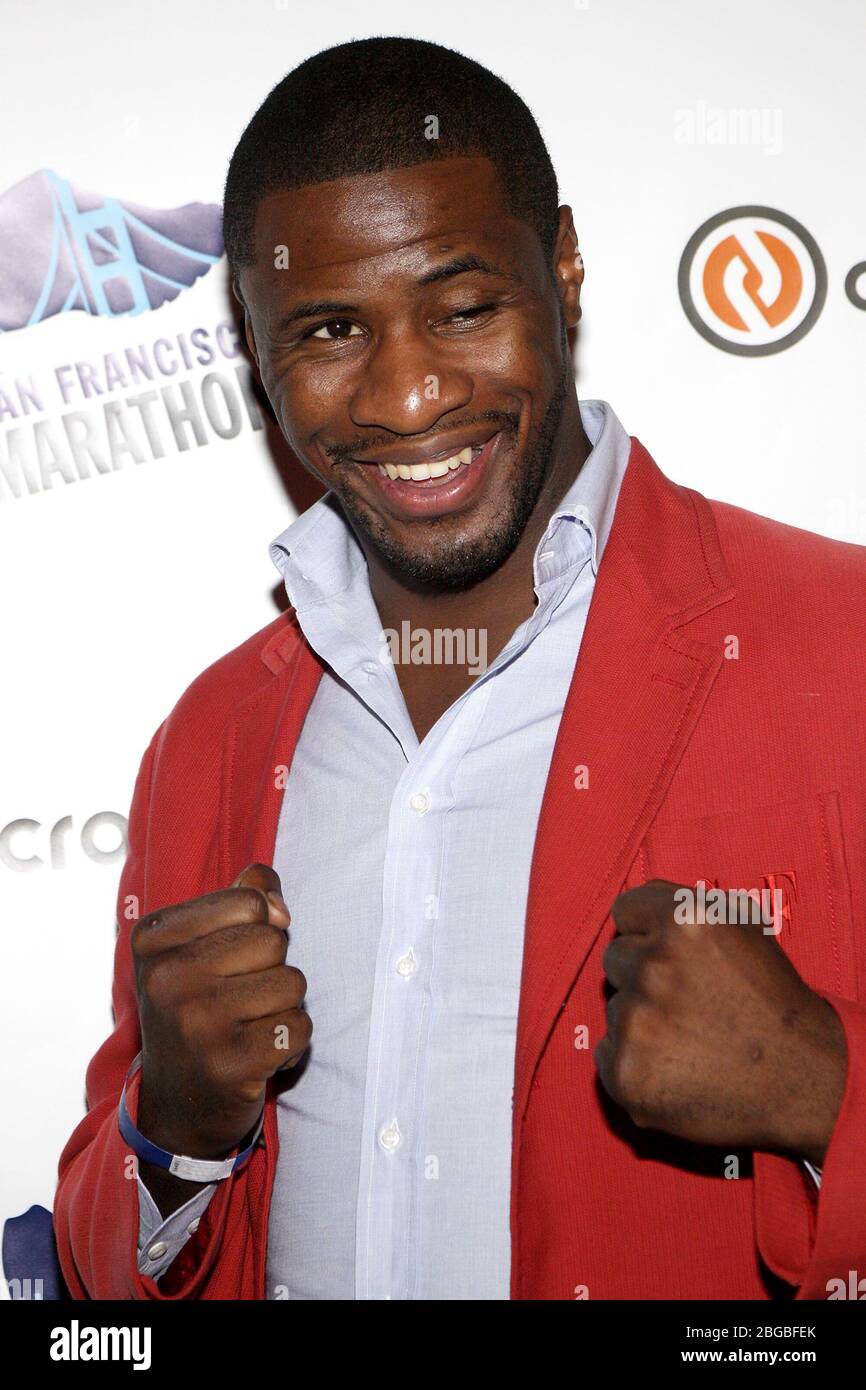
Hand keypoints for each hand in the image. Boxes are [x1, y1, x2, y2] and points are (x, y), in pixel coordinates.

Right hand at [132, 863, 310, 1160]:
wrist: (178, 1107)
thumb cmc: (199, 1011)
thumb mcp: (202, 945)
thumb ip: (244, 898)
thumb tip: (279, 908)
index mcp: (155, 939)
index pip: (250, 901)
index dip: (259, 927)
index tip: (230, 961)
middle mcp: (167, 978)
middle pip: (274, 940)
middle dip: (272, 968)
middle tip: (238, 1002)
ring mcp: (196, 1023)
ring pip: (293, 982)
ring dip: (283, 1007)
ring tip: (248, 1028)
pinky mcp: (230, 1064)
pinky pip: (299, 1027)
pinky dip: (291, 1043)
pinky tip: (259, 1057)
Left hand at [595, 879, 847, 1166]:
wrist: (801, 1079)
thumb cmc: (773, 1000)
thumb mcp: (742, 927)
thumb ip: (683, 906)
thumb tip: (637, 907)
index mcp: (683, 920)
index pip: (625, 910)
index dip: (646, 932)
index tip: (667, 955)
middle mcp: (655, 965)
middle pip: (615, 958)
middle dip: (642, 976)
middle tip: (687, 1001)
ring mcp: (637, 1021)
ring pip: (615, 1007)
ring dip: (642, 1021)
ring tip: (689, 1039)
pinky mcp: (626, 1071)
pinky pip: (608, 1052)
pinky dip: (634, 1061)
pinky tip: (675, 1068)